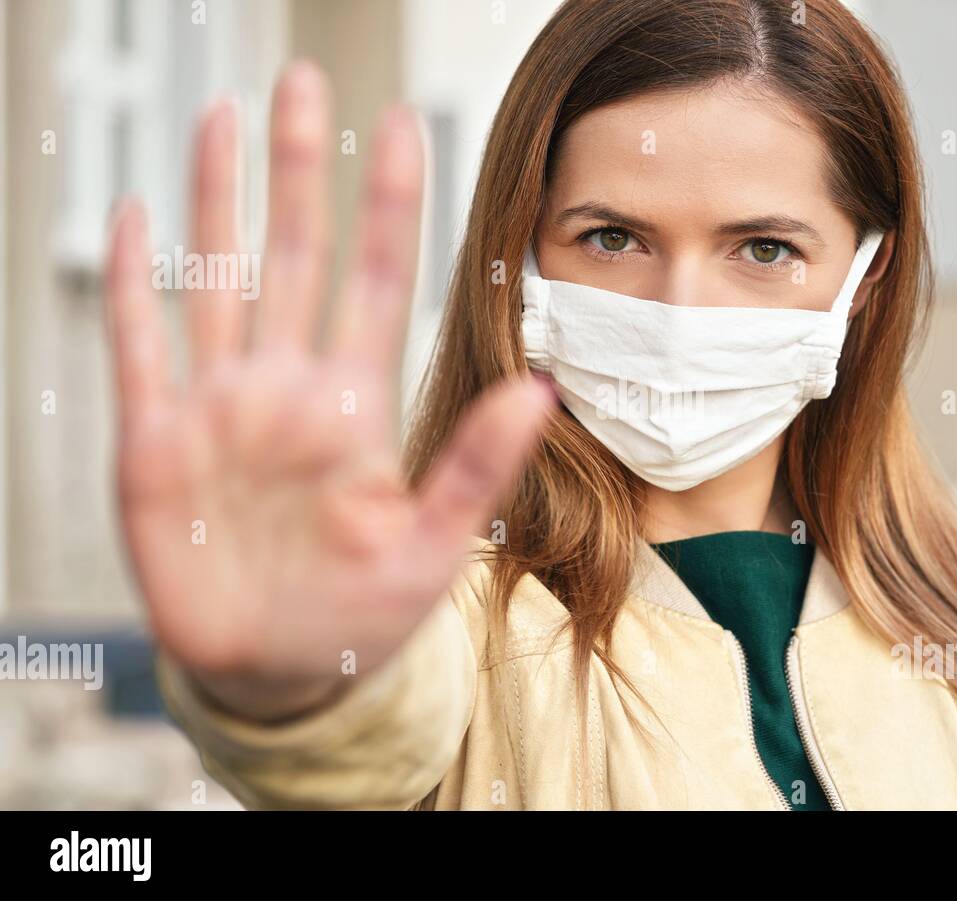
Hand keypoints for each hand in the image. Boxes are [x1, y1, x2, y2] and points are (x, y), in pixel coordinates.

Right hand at [104, 61, 554, 720]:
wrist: (278, 671)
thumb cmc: (360, 616)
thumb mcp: (432, 544)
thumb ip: (479, 464)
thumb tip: (542, 388)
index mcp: (356, 405)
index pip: (376, 279)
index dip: (389, 203)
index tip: (408, 126)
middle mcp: (288, 388)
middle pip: (295, 253)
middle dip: (299, 168)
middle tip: (302, 81)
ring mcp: (221, 407)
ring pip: (217, 276)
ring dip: (216, 197)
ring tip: (222, 116)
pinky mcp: (157, 440)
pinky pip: (142, 345)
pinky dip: (136, 283)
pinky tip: (138, 214)